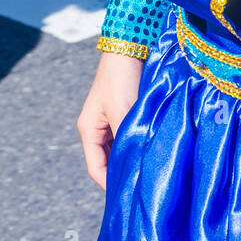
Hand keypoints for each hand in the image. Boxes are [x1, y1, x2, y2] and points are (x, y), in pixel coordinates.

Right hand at [77, 51, 143, 190]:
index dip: (111, 184)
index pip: (97, 168)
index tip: (129, 195)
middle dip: (123, 172)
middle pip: (107, 160)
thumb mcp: (124, 111)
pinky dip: (138, 145)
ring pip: (120, 149)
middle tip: (142, 185)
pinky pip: (129, 137)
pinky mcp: (124, 112)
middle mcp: (98, 127)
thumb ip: (127, 140)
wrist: (130, 45)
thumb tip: (134, 168)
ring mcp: (111, 120)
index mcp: (89, 129)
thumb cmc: (122, 78)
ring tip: (148, 170)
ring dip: (132, 157)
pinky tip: (150, 150)